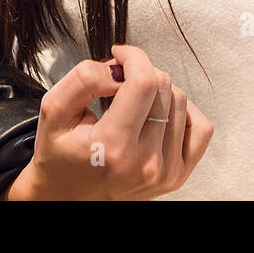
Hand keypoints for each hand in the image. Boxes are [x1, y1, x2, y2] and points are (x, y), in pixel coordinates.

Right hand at [1, 44, 212, 199]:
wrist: (67, 197)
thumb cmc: (59, 155)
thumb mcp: (53, 111)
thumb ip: (83, 80)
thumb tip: (118, 68)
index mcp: (113, 147)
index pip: (144, 81)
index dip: (133, 57)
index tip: (119, 56)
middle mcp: (145, 162)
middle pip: (164, 87)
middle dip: (141, 72)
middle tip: (119, 81)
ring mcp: (165, 172)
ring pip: (180, 101)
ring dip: (158, 91)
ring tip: (133, 102)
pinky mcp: (178, 175)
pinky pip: (201, 128)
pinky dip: (184, 111)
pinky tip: (160, 113)